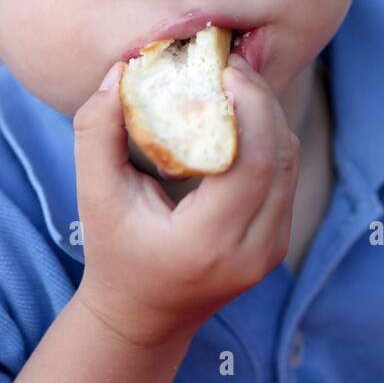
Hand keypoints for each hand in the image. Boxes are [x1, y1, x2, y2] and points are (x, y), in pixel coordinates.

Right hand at [72, 52, 299, 345]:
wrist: (143, 316)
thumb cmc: (114, 252)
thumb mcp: (94, 195)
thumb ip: (97, 131)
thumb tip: (121, 71)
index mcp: (207, 243)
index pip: (250, 162)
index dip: (249, 106)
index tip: (224, 68)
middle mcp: (250, 251)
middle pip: (279, 156)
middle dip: (261, 100)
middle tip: (232, 65)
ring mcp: (271, 250)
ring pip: (289, 163)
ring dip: (268, 117)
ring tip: (236, 84)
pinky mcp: (278, 244)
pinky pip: (285, 178)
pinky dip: (269, 141)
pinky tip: (243, 117)